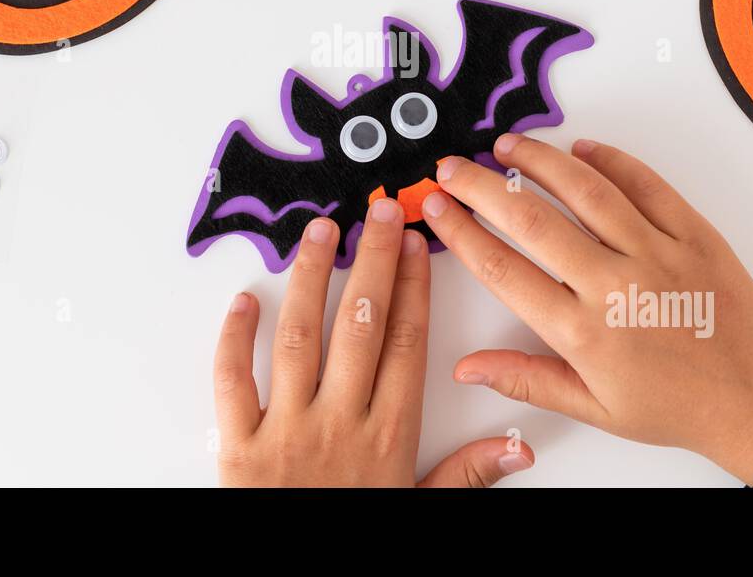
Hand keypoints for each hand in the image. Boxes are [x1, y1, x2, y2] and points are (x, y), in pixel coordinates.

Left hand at [213, 198, 534, 486]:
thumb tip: (521, 445)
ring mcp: (285, 431)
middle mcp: (339, 423)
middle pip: (361, 325)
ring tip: (319, 232)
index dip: (414, 288)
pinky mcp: (238, 446)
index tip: (417, 244)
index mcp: (388, 436)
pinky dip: (234, 338)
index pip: (406, 344)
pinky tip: (247, 299)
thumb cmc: (355, 540)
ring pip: (300, 339)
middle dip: (372, 261)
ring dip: (311, 280)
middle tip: (379, 211)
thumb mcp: (420, 512)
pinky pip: (232, 381)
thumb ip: (468, 477)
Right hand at [420, 135, 752, 484]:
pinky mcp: (694, 233)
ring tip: (508, 144)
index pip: (502, 269)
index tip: (437, 208)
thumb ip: (526, 379)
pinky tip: (582, 148)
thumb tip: (467, 368)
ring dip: (540, 160)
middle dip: (482, 186)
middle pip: (532, 220)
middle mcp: (615, 287)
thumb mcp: (593, 407)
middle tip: (454, 167)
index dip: (460, 232)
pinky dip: (612, 161)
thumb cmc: (677, 406)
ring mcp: (658, 254)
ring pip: (587, 190)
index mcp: (584, 333)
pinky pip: (647, 185)